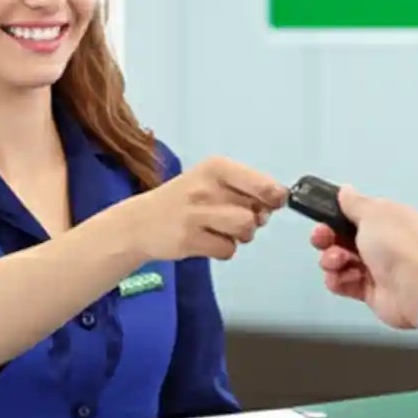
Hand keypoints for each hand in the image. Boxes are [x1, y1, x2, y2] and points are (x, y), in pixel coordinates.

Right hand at [123, 157, 286, 261]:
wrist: (139, 222)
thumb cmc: (186, 199)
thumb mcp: (213, 180)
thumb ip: (247, 188)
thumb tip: (278, 202)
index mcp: (217, 167)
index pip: (264, 185)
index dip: (275, 197)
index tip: (272, 202)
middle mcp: (206, 187)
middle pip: (256, 212)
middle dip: (254, 219)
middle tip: (234, 217)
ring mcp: (195, 214)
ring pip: (245, 230)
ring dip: (241, 235)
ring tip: (222, 229)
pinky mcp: (188, 240)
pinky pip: (227, 250)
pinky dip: (223, 249)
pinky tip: (206, 240)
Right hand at [310, 185, 417, 329]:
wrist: (410, 288)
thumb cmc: (395, 245)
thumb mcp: (372, 213)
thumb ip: (354, 202)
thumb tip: (345, 191)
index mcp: (390, 219)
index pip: (358, 214)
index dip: (338, 215)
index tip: (324, 217)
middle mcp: (383, 242)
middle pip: (343, 237)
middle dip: (327, 238)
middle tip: (322, 239)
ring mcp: (375, 267)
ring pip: (339, 260)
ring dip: (332, 260)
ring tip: (339, 262)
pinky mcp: (368, 290)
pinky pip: (343, 282)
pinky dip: (339, 280)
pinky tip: (343, 277)